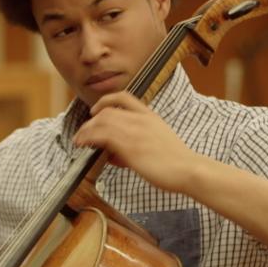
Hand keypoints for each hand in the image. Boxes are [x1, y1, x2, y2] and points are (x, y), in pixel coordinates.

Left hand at [73, 91, 201, 192]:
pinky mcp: (128, 145)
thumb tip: (115, 154)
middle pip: (107, 111)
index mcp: (149, 116)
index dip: (105, 100)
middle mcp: (140, 120)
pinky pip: (101, 136)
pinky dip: (88, 138)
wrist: (188, 169)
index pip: (124, 97)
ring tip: (78, 141)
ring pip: (101, 122)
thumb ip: (135, 144)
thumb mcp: (157, 144)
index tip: (95, 110)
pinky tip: (83, 145)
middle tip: (82, 134)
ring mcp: (134, 131)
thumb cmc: (176, 162)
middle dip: (90, 122)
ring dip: (85, 131)